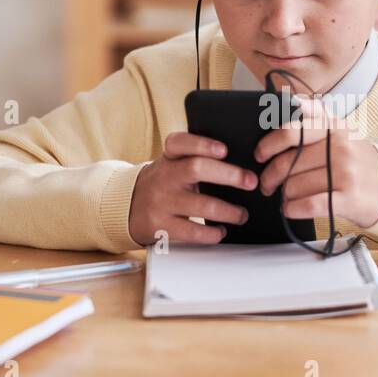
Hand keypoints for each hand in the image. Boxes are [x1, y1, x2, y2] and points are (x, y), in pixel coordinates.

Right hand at [128, 132, 258, 245]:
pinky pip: (193, 232)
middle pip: (196, 169)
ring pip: (202, 205)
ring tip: (241, 215)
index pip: (179, 142)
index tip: (224, 149)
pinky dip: (212, 234)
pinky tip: (220, 231)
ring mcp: (162, 202)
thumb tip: (239, 168)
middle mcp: (164, 177)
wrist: (126, 206)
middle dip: (229, 175)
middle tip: (250, 182)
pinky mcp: (161, 226)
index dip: (202, 144)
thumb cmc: (162, 183)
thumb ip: (196, 159)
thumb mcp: (172, 164)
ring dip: (229, 211)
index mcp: (168, 157)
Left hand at [255, 100, 377, 229]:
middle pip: (287, 162)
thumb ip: (313, 118)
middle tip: (267, 183)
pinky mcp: (348, 198)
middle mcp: (340, 145)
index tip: (260, 154)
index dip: (269, 143)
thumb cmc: (355, 160)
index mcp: (333, 126)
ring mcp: (345, 172)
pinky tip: (290, 209)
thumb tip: (283, 108)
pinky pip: (308, 205)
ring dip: (284, 195)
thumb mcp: (339, 131)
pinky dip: (293, 209)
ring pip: (294, 186)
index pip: (292, 129)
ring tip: (286, 197)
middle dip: (270, 176)